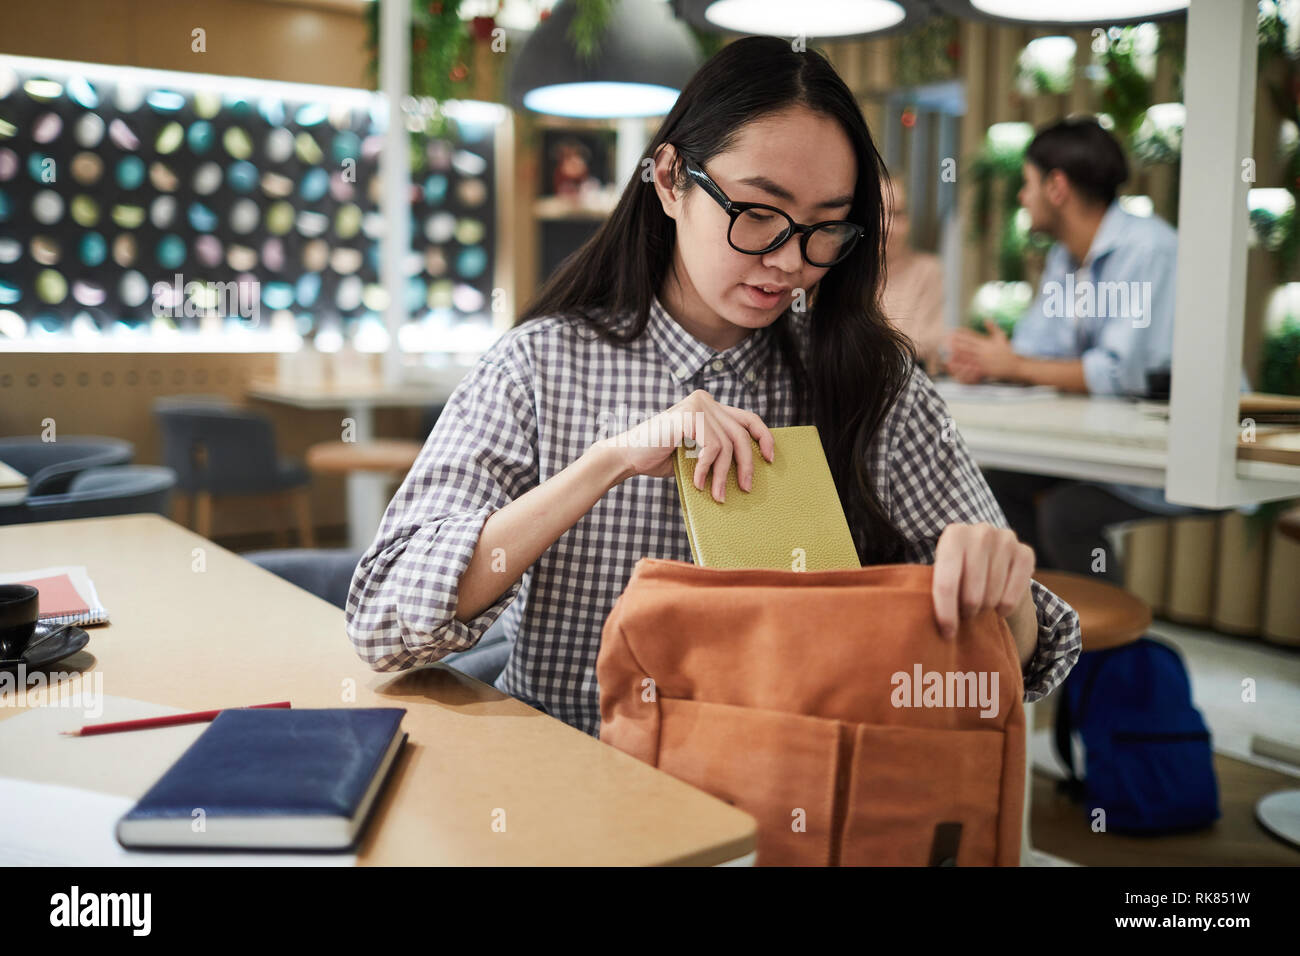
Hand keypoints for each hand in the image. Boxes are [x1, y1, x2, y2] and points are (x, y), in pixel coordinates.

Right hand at [592, 389, 773, 501]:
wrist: (628, 456)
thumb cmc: (661, 458)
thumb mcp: (697, 453)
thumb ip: (718, 450)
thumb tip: (748, 469)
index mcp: (710, 406)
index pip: (748, 418)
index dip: (763, 437)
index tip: (770, 459)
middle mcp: (705, 400)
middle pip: (741, 433)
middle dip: (747, 463)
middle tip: (745, 488)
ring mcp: (697, 405)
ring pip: (728, 444)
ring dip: (723, 475)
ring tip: (717, 495)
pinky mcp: (689, 416)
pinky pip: (712, 447)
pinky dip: (706, 469)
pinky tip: (697, 483)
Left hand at [930, 522, 1034, 639]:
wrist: (991, 553)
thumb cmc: (958, 568)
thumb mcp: (942, 570)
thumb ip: (932, 587)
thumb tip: (921, 623)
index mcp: (953, 535)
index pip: (947, 583)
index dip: (946, 612)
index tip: (947, 633)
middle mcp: (980, 532)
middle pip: (972, 594)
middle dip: (966, 611)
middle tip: (965, 613)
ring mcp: (1006, 540)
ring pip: (993, 597)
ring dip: (985, 609)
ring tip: (979, 605)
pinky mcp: (1026, 552)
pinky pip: (1013, 596)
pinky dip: (1005, 608)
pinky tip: (998, 606)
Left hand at [946, 320, 1019, 381]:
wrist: (1015, 365)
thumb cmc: (1008, 351)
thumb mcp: (1001, 337)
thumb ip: (993, 328)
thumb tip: (987, 318)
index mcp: (986, 343)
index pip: (972, 336)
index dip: (962, 333)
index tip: (954, 330)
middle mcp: (984, 351)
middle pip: (967, 345)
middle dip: (956, 342)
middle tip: (946, 338)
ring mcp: (983, 360)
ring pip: (968, 356)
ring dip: (957, 353)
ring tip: (948, 349)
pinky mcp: (984, 369)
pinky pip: (971, 367)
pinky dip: (963, 365)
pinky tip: (956, 364)